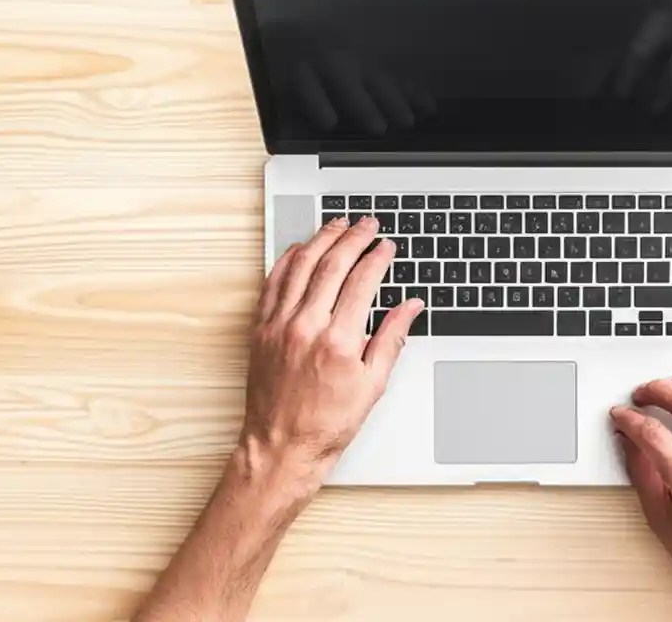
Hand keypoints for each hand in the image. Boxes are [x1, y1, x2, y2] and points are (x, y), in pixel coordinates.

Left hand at [239, 216, 423, 507]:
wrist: (282, 446)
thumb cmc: (327, 423)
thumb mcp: (373, 384)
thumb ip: (392, 338)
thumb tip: (410, 307)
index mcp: (339, 341)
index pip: (362, 282)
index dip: (377, 258)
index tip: (386, 246)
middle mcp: (306, 327)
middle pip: (332, 264)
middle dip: (353, 238)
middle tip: (366, 224)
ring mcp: (279, 325)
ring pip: (300, 266)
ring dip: (320, 239)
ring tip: (336, 225)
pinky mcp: (260, 330)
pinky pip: (273, 283)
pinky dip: (287, 260)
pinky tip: (298, 249)